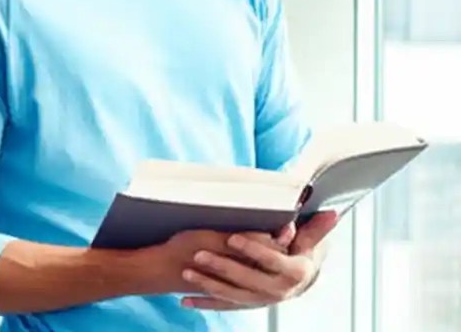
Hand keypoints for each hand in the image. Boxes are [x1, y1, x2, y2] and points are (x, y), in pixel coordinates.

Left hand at [181, 211, 340, 310]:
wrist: (299, 282)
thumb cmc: (302, 253)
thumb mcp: (310, 241)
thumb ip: (314, 229)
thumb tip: (332, 213)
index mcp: (296, 273)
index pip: (272, 260)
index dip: (253, 249)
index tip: (232, 238)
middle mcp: (279, 291)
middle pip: (247, 279)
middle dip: (222, 267)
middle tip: (199, 254)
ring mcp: (261, 301)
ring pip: (233, 295)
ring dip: (208, 285)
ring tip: (187, 272)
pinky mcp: (247, 305)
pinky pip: (224, 306)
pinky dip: (205, 303)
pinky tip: (185, 301)